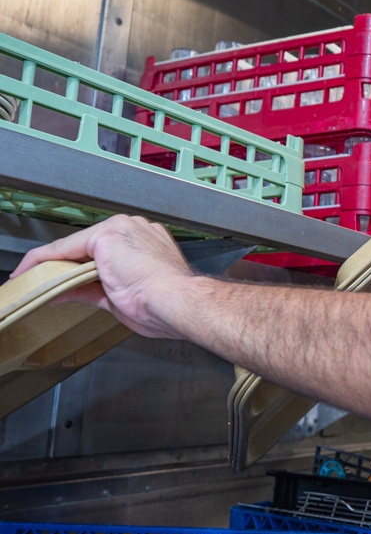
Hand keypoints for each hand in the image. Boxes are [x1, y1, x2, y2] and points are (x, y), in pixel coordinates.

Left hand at [11, 214, 194, 337]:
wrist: (178, 303)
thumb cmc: (166, 304)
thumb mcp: (121, 298)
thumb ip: (92, 290)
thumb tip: (67, 293)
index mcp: (147, 242)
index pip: (102, 251)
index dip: (77, 266)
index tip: (63, 279)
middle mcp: (135, 229)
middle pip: (86, 245)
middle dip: (64, 264)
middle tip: (42, 283)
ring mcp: (121, 229)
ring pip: (75, 245)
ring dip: (53, 262)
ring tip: (32, 278)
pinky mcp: (105, 236)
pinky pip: (64, 248)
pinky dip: (42, 261)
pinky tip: (29, 272)